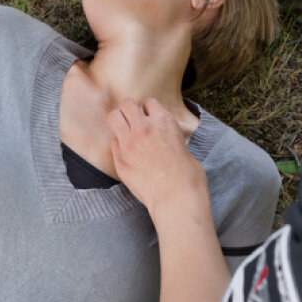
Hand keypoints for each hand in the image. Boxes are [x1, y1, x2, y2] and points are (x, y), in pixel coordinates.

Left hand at [108, 98, 207, 220]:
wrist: (177, 199)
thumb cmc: (188, 176)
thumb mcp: (184, 146)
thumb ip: (169, 135)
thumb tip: (163, 137)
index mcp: (164, 122)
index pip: (149, 102)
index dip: (150, 110)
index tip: (151, 118)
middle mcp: (144, 128)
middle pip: (126, 103)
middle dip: (129, 110)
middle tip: (134, 122)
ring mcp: (129, 144)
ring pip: (113, 117)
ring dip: (119, 122)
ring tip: (126, 133)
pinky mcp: (119, 160)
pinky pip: (112, 143)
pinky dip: (118, 145)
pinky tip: (127, 154)